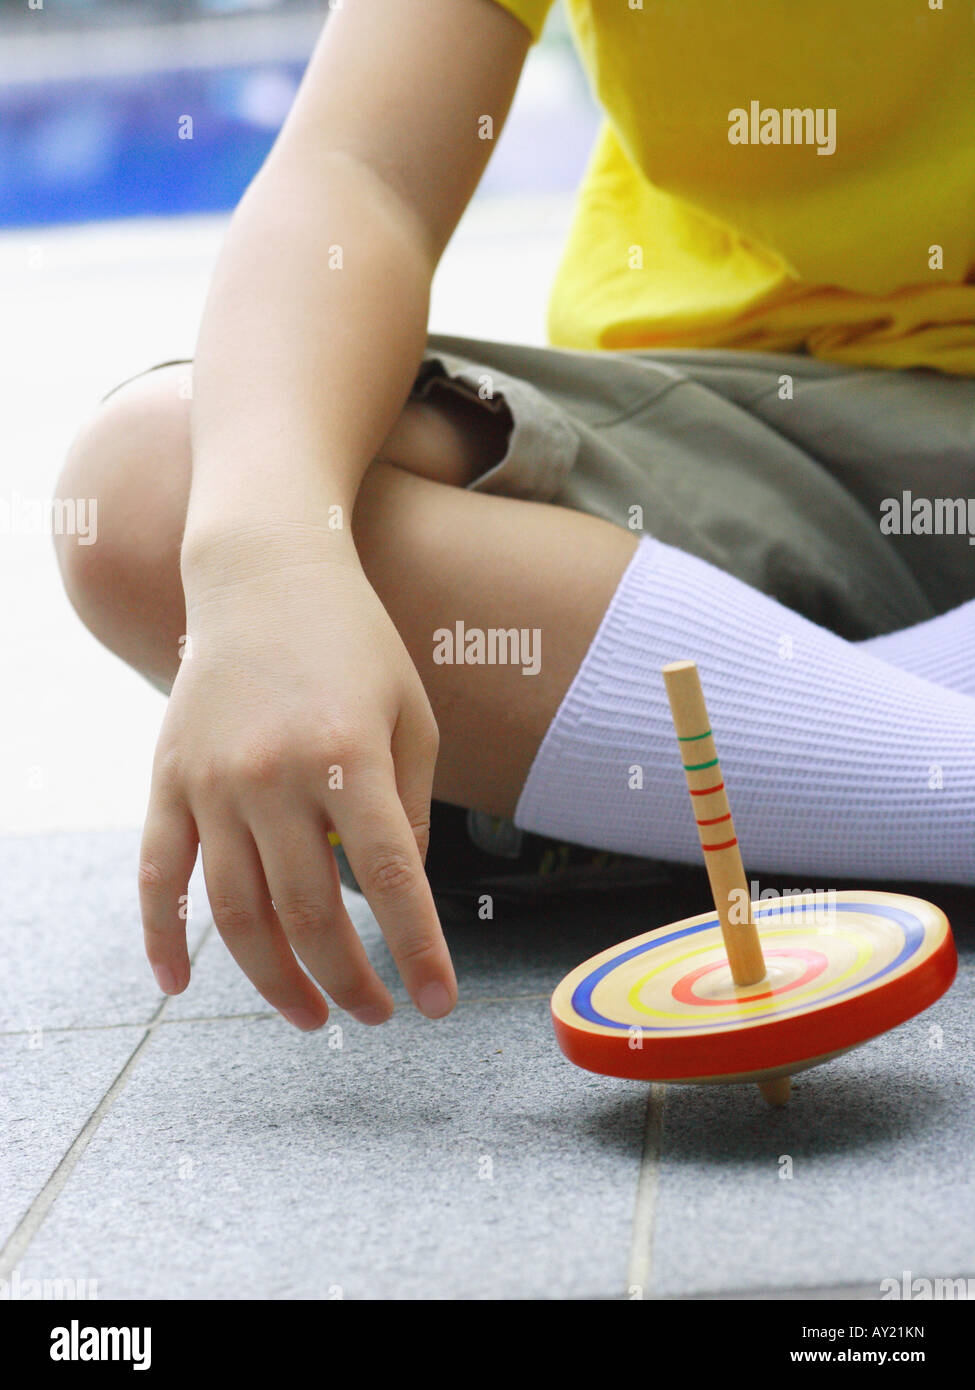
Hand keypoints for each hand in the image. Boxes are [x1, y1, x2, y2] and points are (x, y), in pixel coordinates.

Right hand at [137, 526, 454, 1028]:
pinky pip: (158, 875)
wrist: (265, 571)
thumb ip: (411, 806)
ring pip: (236, 914)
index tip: (436, 1006)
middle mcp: (276, 774)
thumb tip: (403, 889)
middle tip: (376, 1015)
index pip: (393, 879)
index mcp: (351, 755)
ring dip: (275, 980)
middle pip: (312, 912)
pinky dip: (161, 937)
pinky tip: (180, 986)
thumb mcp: (413, 713)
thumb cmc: (356, 643)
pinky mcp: (169, 779)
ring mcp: (213, 780)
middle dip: (350, 980)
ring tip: (313, 1017)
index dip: (417, 953)